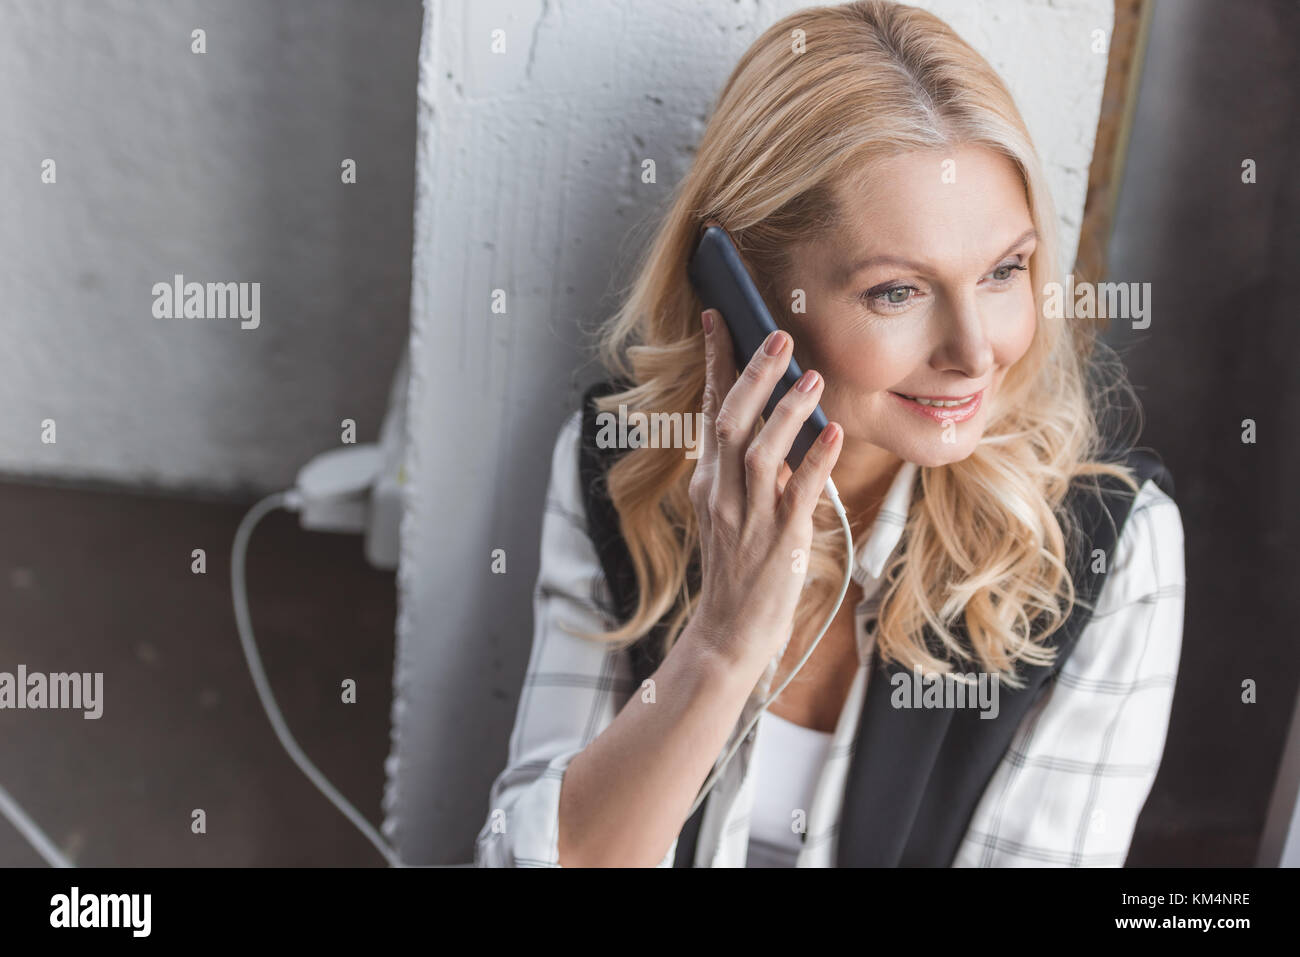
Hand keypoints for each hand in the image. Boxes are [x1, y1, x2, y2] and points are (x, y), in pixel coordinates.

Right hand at [684, 307, 843, 672]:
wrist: (728, 635)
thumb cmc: (737, 573)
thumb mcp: (731, 515)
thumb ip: (747, 474)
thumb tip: (778, 429)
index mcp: (707, 483)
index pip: (708, 410)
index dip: (715, 363)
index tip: (718, 318)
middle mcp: (722, 494)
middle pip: (730, 420)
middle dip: (754, 374)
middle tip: (778, 335)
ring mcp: (749, 518)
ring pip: (760, 451)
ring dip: (786, 410)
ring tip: (812, 376)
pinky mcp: (779, 541)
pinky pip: (798, 493)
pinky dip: (817, 460)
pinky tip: (836, 433)